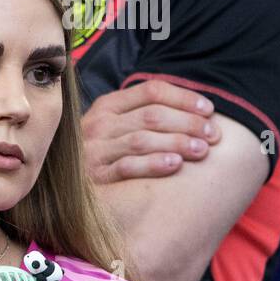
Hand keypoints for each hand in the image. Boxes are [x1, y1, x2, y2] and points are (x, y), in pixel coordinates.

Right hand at [81, 79, 220, 183]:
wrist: (67, 189)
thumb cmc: (104, 154)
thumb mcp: (116, 127)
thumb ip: (144, 114)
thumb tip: (198, 110)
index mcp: (107, 106)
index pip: (151, 91)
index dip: (184, 98)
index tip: (209, 110)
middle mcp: (98, 125)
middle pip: (151, 115)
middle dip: (188, 123)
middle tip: (213, 135)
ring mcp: (94, 151)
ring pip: (142, 140)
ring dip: (177, 143)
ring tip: (202, 150)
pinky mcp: (94, 177)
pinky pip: (127, 167)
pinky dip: (153, 164)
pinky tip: (175, 165)